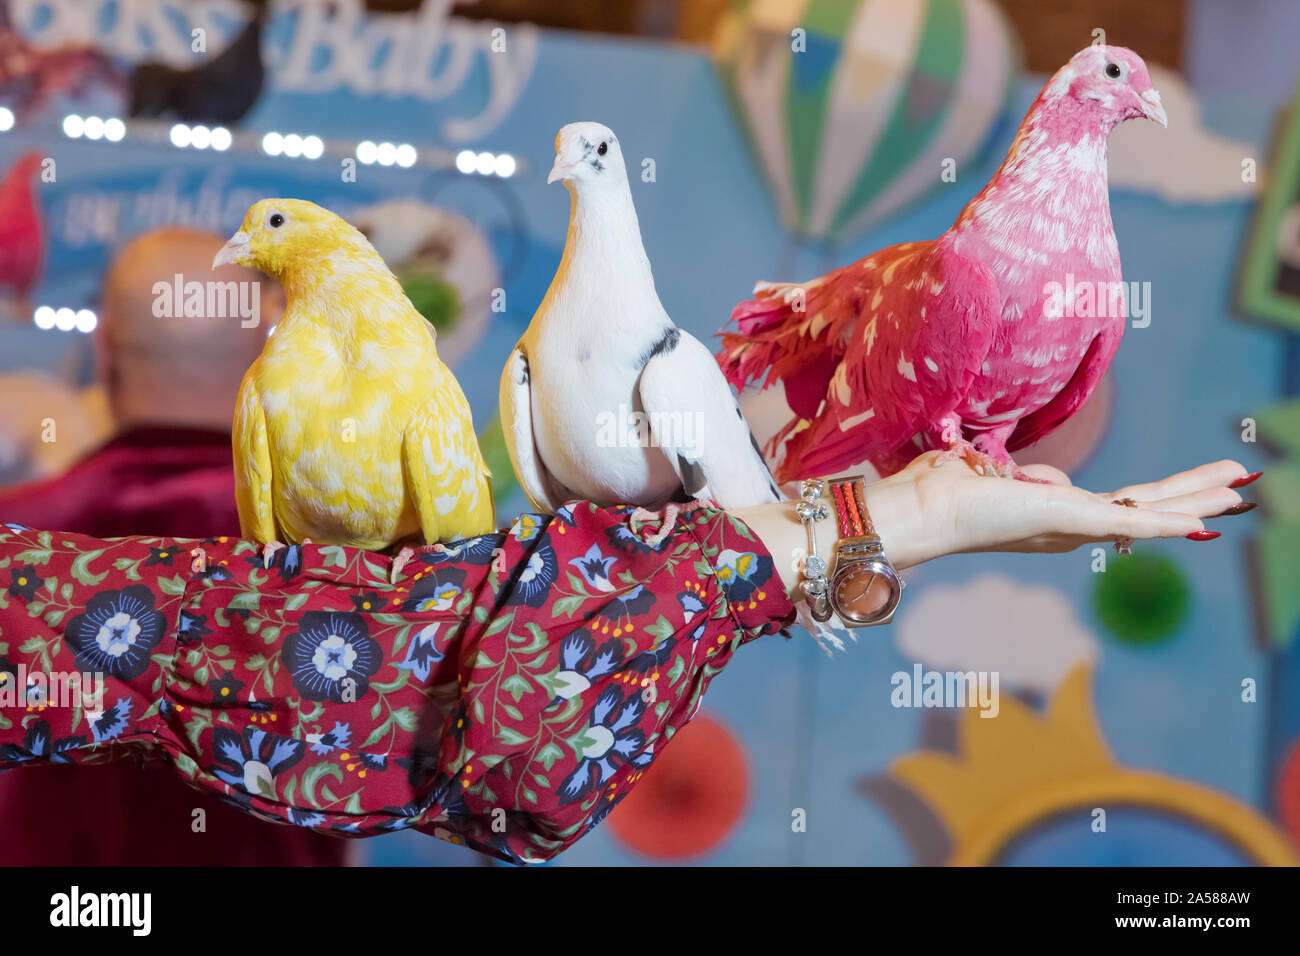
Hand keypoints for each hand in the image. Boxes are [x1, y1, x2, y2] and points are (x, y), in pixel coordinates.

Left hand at [864, 452, 1253, 569]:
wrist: (922, 507)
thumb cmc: (946, 489)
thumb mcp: (996, 474)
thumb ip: (1024, 478)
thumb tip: (1036, 479)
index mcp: (1057, 516)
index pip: (1125, 504)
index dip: (1164, 496)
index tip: (1199, 489)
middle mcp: (1071, 527)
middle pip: (1148, 507)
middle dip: (1197, 495)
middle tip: (1241, 485)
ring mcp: (1073, 526)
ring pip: (1151, 512)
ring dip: (1198, 500)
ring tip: (1240, 491)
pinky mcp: (1069, 520)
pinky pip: (1130, 521)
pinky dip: (1169, 522)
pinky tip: (1202, 523)